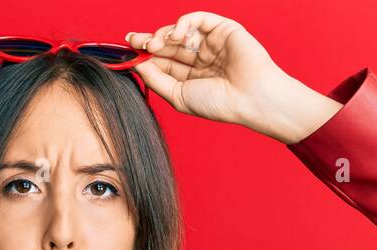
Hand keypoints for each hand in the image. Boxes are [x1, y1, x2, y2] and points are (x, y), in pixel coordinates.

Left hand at [126, 13, 340, 144]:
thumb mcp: (177, 95)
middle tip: (133, 41)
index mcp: (190, 76)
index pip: (163, 61)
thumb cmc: (217, 103)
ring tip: (153, 44)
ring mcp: (211, 43)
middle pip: (168, 44)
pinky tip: (174, 35)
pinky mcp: (222, 28)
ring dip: (162, 34)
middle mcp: (200, 59)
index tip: (128, 51)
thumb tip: (136, 63)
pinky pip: (197, 19)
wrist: (249, 97)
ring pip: (180, 31)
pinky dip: (182, 23)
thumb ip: (155, 79)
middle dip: (149, 41)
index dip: (145, 54)